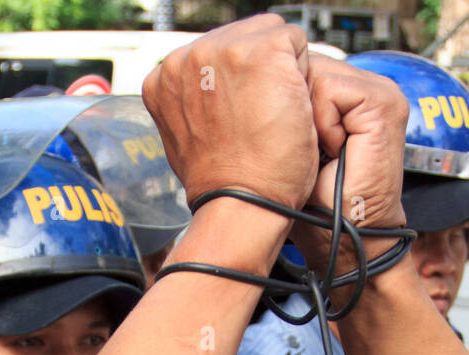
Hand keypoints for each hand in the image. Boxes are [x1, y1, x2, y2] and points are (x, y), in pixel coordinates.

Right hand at [142, 15, 317, 209]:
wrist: (242, 204)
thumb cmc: (227, 186)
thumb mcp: (190, 139)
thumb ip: (196, 103)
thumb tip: (214, 94)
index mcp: (166, 76)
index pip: (217, 51)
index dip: (241, 80)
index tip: (244, 113)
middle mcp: (189, 56)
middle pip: (244, 36)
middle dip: (260, 68)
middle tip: (262, 117)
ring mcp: (223, 50)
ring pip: (271, 35)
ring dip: (281, 69)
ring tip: (272, 114)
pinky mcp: (262, 52)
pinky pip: (296, 41)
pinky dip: (301, 73)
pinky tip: (288, 109)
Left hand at [292, 54, 407, 269]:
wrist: (344, 235)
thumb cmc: (319, 198)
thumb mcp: (296, 139)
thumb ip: (291, 99)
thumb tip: (265, 72)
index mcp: (351, 91)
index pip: (304, 64)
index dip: (288, 98)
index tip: (297, 142)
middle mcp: (370, 86)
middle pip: (309, 65)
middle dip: (296, 107)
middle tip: (312, 151)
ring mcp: (382, 92)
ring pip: (316, 74)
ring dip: (308, 119)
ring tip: (323, 152)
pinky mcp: (383, 103)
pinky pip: (330, 90)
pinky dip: (323, 124)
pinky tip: (334, 150)